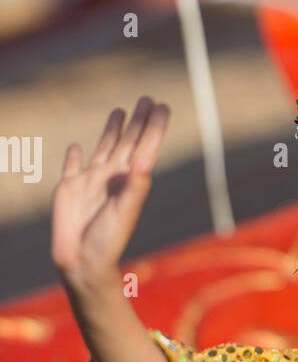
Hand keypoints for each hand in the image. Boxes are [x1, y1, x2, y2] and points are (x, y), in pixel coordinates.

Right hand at [51, 97, 170, 287]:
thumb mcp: (125, 212)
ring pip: (104, 147)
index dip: (154, 127)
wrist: (83, 262)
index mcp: (129, 180)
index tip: (163, 106)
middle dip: (138, 121)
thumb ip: (135, 187)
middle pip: (128, 141)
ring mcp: (90, 181)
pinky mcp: (68, 188)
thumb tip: (146, 161)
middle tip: (147, 99)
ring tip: (121, 110)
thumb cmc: (109, 241)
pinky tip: (76, 147)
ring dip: (112, 130)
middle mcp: (112, 177)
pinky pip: (71, 166)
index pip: (145, 147)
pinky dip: (73, 156)